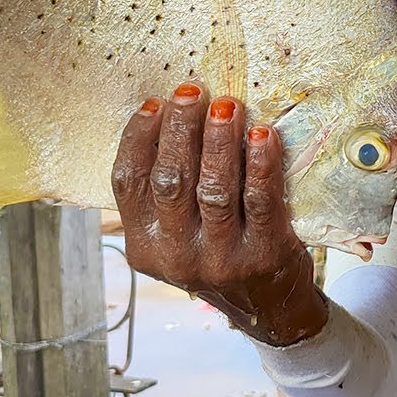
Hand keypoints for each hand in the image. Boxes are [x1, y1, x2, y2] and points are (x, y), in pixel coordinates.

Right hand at [111, 81, 326, 345]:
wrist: (268, 304)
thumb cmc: (218, 250)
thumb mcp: (176, 232)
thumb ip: (167, 190)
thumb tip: (169, 114)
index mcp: (143, 245)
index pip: (128, 183)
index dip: (138, 138)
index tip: (155, 102)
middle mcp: (176, 256)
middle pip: (170, 180)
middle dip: (180, 130)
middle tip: (192, 92)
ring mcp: (221, 259)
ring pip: (213, 189)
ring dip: (218, 141)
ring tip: (226, 106)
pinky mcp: (264, 255)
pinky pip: (261, 202)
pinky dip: (261, 165)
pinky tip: (263, 135)